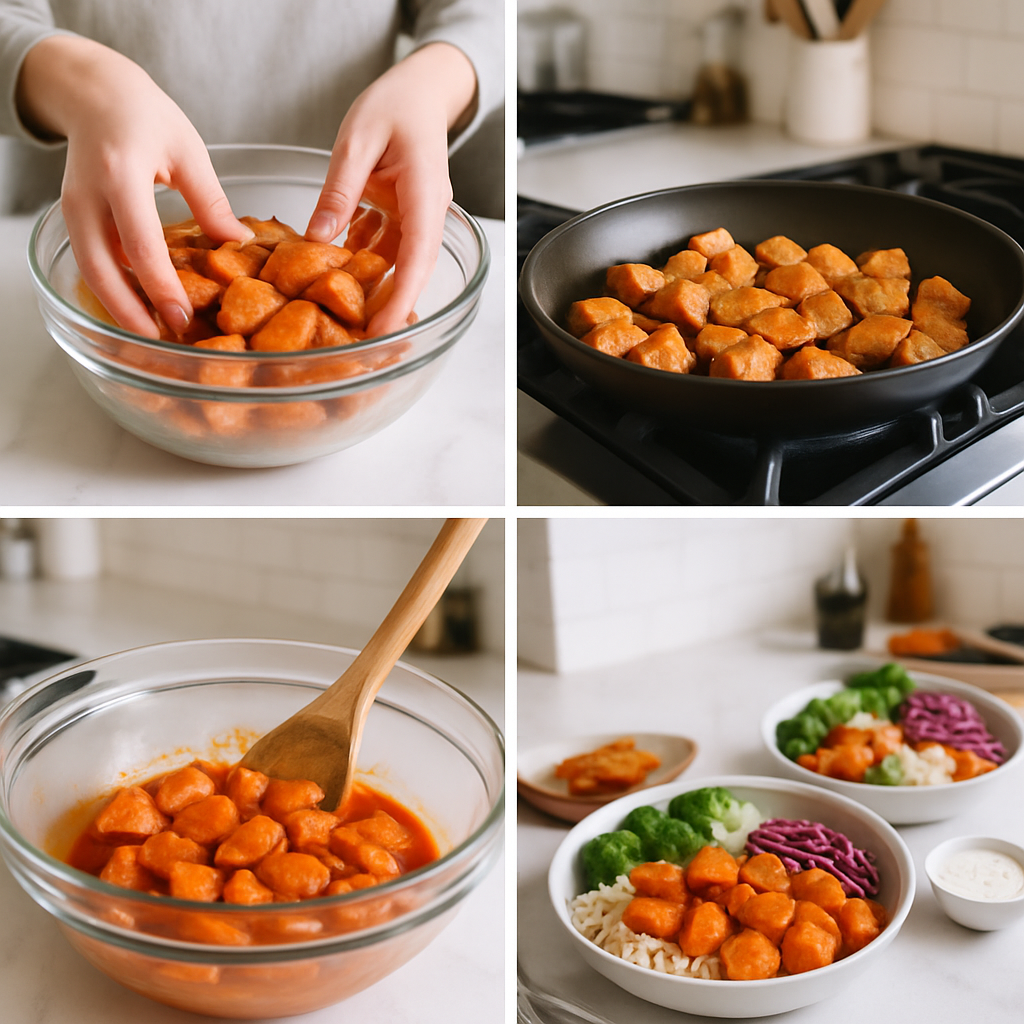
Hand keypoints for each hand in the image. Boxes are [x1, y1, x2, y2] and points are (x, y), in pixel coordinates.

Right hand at [17, 36, 251, 337]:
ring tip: (151, 335)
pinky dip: (113, 288)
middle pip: (101, 268)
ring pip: (90, 271)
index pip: (140, 244)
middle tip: (162, 342)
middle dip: (130, 311)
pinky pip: (91, 261)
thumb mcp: (187, 151)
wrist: (94, 92)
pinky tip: (141, 308)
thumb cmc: (144, 115)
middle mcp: (87, 196)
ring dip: (117, 307)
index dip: (160, 287)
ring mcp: (73, 208)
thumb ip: (211, 202)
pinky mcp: (73, 218)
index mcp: (120, 175)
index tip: (182, 317)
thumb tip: (239, 244)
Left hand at [304, 43, 476, 336]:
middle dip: (392, 307)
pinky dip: (365, 261)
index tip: (386, 329)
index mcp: (424, 192)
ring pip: (399, 263)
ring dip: (377, 289)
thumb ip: (340, 188)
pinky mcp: (404, 214)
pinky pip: (386, 246)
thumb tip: (320, 237)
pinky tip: (340, 274)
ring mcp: (417, 215)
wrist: (421, 89)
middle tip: (367, 343)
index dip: (402, 297)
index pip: (417, 256)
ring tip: (350, 319)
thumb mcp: (357, 138)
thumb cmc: (395, 102)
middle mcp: (427, 211)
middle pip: (413, 270)